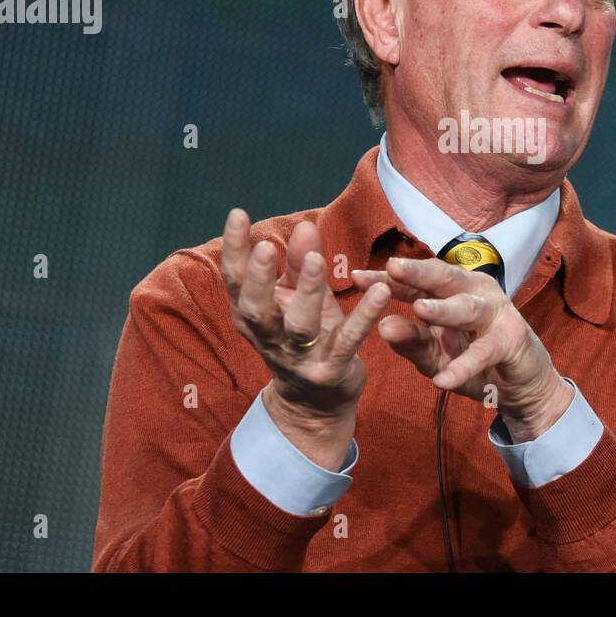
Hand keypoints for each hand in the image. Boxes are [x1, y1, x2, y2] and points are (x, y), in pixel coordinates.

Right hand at [221, 209, 391, 468]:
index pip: (236, 281)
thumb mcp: (298, 298)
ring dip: (308, 293)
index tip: (238, 214)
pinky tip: (380, 292)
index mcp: (253, 316)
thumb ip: (301, 263)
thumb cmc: (304, 337)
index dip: (234, 248)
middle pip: (256, 309)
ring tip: (319, 260)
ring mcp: (299, 357)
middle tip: (267, 245)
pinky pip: (347, 341)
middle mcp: (269, 338)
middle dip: (259, 278)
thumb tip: (306, 225)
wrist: (316, 403)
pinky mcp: (332, 370)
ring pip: (300, 326)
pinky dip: (363, 316)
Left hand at [350, 257, 573, 439]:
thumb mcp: (434, 354)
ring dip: (445, 309)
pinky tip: (443, 380)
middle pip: (443, 278)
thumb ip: (409, 341)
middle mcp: (475, 291)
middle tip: (392, 268)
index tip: (355, 276)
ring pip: (466, 307)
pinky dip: (464, 366)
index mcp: (453, 289)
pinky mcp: (511, 339)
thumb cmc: (473, 360)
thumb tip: (380, 326)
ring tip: (421, 310)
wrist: (520, 386)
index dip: (387, 277)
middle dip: (418, 272)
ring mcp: (496, 312)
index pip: (416, 280)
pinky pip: (483, 352)